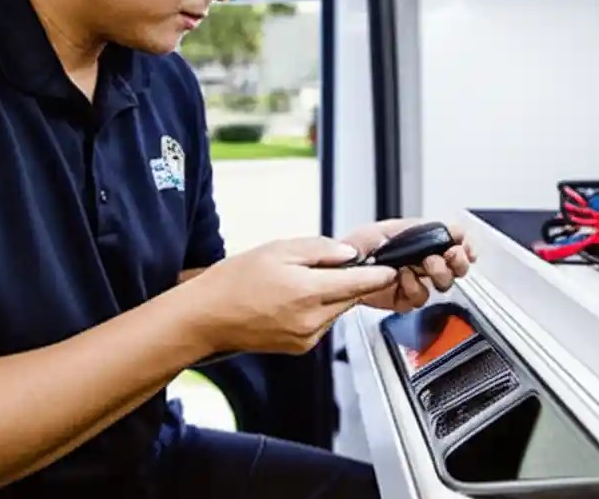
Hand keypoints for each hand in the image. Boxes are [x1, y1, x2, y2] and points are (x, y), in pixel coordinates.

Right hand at [190, 237, 398, 355]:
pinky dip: (317, 310)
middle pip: (350, 298)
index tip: (391, 267)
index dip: (379, 274)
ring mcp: (306, 337)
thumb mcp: (278, 249)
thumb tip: (349, 254)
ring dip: (331, 296)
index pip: (360, 283)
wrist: (207, 317)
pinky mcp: (299, 347)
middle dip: (348, 281)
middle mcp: (312, 320)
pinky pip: (321, 324)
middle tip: (328, 265)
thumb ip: (319, 250)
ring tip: (299, 282)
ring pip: (336, 310)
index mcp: (308, 292)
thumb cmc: (234, 282)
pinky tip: (292, 300)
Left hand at [342, 219, 476, 312]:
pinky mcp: (404, 300)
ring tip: (427, 263)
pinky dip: (414, 287)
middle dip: (458, 261)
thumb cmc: (360, 246)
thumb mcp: (389, 228)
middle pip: (456, 268)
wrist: (340, 266)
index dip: (465, 246)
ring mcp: (415, 283)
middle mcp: (423, 264)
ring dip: (439, 273)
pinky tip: (404, 277)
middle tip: (451, 255)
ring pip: (442, 285)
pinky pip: (419, 298)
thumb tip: (448, 228)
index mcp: (423, 244)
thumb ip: (419, 227)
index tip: (465, 245)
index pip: (455, 246)